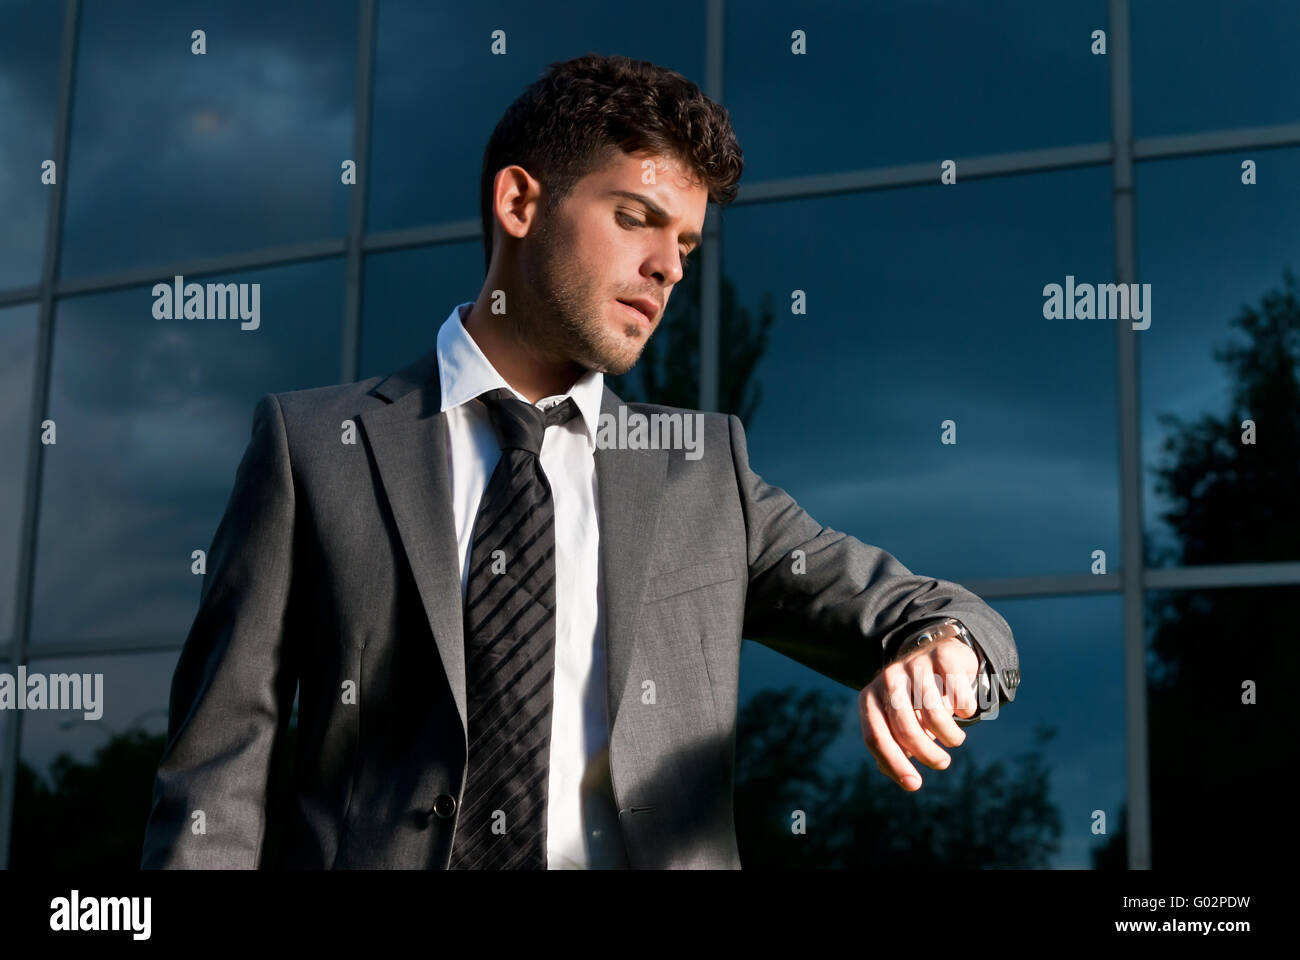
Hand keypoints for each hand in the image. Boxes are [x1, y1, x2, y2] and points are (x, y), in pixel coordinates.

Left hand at [858, 638, 979, 791]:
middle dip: (927, 754)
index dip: (894, 763)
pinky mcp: (941, 655)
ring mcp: (914, 665)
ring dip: (950, 735)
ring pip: (933, 713)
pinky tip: (964, 710)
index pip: (875, 737)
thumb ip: (892, 746)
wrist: (939, 655)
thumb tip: (894, 772)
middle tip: (942, 764)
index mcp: (870, 698)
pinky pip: (958, 694)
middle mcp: (888, 679)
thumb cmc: (917, 700)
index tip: (914, 785)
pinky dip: (965, 709)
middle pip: (904, 728)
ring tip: (955, 740)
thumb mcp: (899, 722)